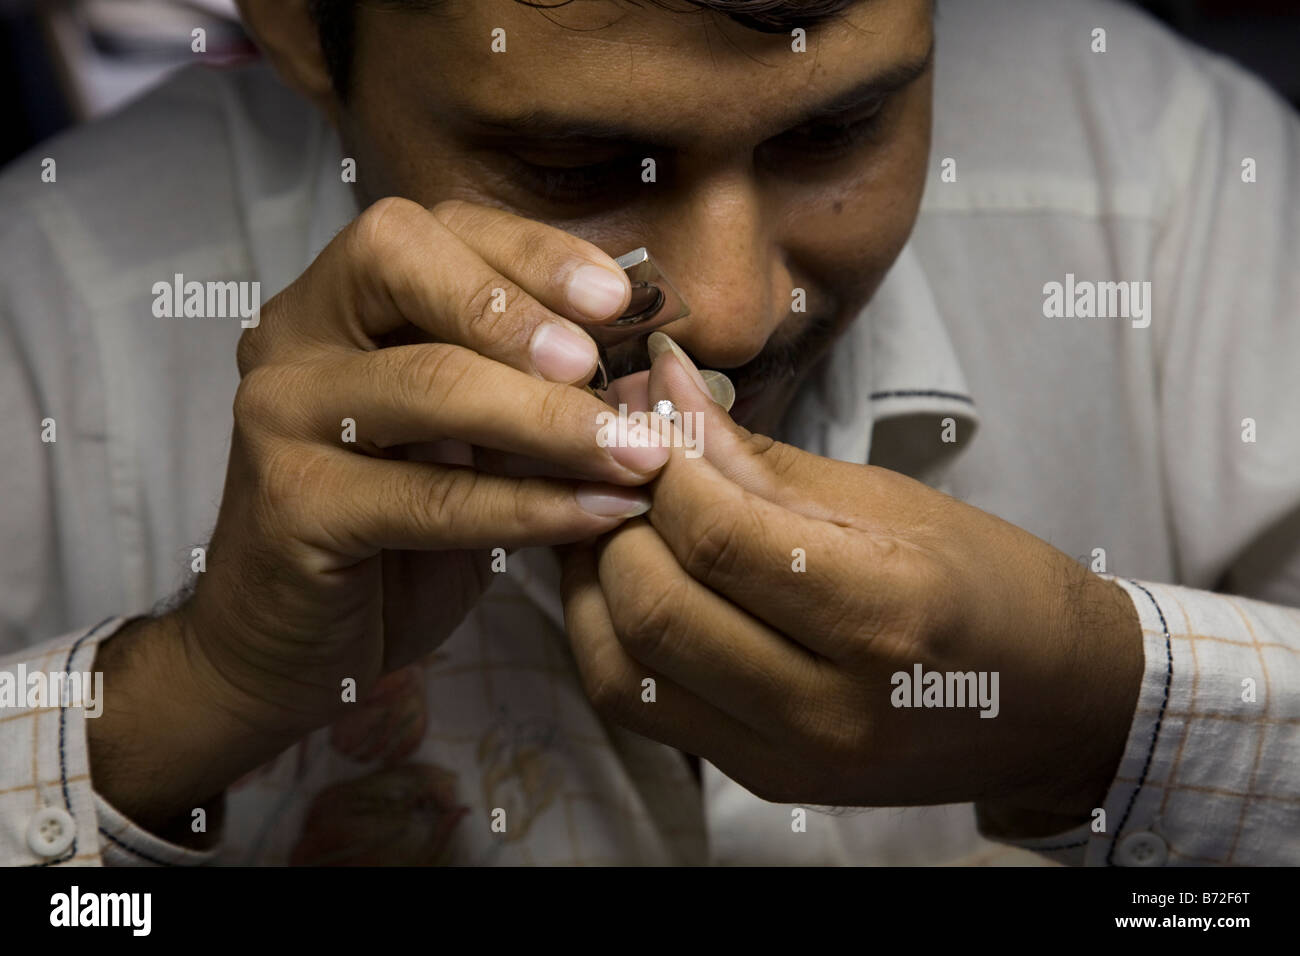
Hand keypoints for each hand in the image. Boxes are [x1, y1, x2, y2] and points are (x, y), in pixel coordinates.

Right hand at [91, 198, 671, 830]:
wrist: (296, 641)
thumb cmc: (397, 528)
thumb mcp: (468, 440)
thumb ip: (528, 389)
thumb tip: (645, 372)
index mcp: (342, 296)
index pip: (434, 228)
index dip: (531, 252)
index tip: (617, 297)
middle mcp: (297, 335)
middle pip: (404, 264)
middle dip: (519, 308)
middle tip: (600, 362)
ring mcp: (281, 415)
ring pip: (429, 384)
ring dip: (552, 419)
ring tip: (639, 453)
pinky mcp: (292, 504)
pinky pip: (430, 499)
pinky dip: (528, 506)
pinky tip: (599, 514)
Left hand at [560, 339, 1143, 831]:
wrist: (1052, 705)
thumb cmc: (988, 583)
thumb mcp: (889, 502)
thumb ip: (759, 461)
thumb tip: (662, 395)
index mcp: (885, 617)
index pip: (718, 538)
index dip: (661, 468)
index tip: (645, 417)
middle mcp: (832, 708)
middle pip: (656, 610)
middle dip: (613, 524)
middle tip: (619, 468)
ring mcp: (791, 759)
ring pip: (626, 671)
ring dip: (595, 584)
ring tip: (612, 521)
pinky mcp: (764, 780)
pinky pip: (643, 707)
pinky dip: (613, 639)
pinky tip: (631, 583)